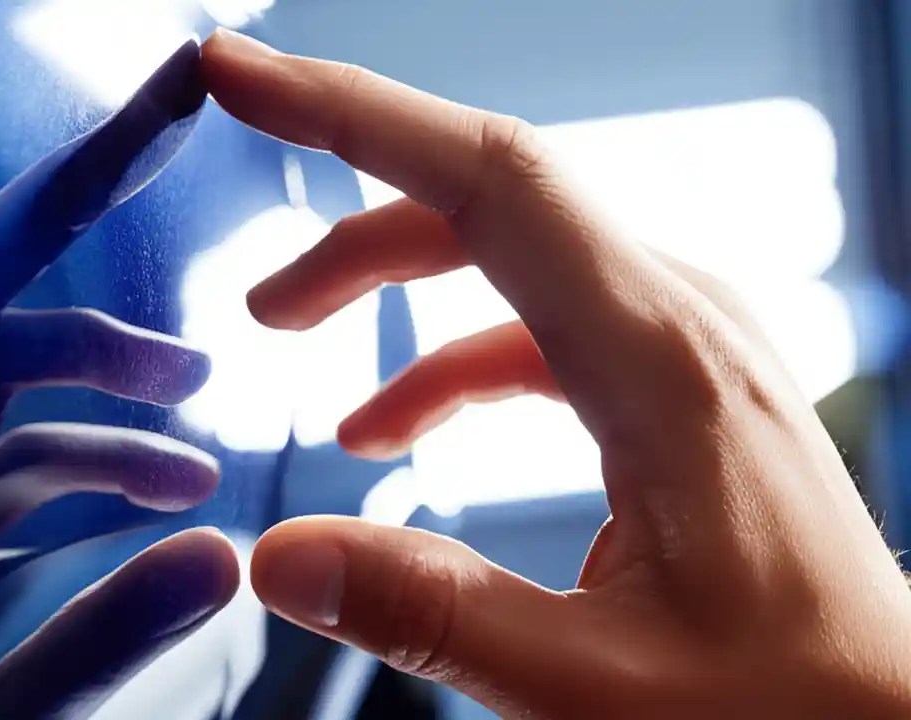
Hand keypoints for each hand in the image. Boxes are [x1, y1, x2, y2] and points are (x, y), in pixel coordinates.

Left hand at [0, 41, 239, 719]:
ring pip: (36, 382)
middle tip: (216, 336)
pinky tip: (166, 502)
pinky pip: (28, 447)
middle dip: (132, 323)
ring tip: (199, 464)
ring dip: (126, 406)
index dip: (111, 152)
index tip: (191, 81)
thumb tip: (230, 560)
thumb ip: (96, 640)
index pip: (15, 237)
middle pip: (34, 304)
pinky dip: (100, 464)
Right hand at [202, 30, 910, 717]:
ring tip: (288, 338)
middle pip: (482, 198)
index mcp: (659, 362)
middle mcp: (675, 319)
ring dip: (387, 285)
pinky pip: (534, 327)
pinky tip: (389, 430)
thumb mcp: (592, 685)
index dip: (349, 113)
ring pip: (504, 257)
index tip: (242, 77)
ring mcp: (678, 343)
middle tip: (250, 276)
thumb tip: (276, 557)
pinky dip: (444, 356)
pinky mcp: (669, 383)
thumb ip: (428, 613)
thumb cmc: (783, 705)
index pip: (484, 180)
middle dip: (345, 215)